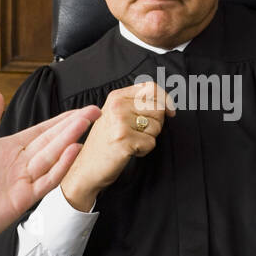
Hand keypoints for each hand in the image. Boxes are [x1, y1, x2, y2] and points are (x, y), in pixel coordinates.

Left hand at [0, 92, 100, 255]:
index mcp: (6, 148)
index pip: (40, 130)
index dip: (60, 120)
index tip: (79, 110)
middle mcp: (19, 163)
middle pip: (52, 141)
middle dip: (72, 125)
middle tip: (94, 111)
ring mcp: (23, 181)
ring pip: (52, 157)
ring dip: (69, 140)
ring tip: (86, 123)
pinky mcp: (24, 199)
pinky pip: (47, 180)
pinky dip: (61, 166)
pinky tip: (73, 150)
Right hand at [59, 81, 174, 211]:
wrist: (86, 167)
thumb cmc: (105, 142)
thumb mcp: (115, 115)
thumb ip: (135, 104)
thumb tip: (166, 102)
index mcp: (116, 97)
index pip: (151, 88)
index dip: (166, 99)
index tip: (170, 112)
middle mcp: (117, 106)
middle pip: (159, 109)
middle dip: (156, 124)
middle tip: (139, 133)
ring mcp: (120, 123)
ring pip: (157, 127)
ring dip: (149, 138)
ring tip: (131, 142)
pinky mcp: (124, 140)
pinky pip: (151, 143)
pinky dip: (144, 150)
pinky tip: (129, 151)